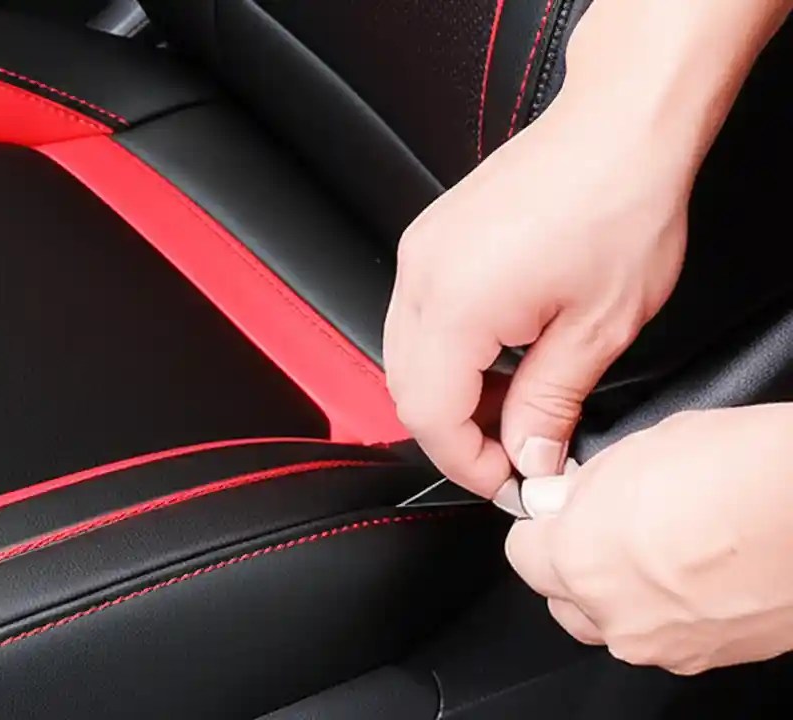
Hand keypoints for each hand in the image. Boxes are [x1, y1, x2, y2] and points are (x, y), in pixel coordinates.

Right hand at [383, 93, 690, 496]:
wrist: (618, 126)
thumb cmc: (619, 202)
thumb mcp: (600, 327)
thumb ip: (551, 404)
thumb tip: (529, 457)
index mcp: (457, 305)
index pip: (430, 417)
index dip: (468, 463)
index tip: (510, 480)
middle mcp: (422, 278)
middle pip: (406, 392)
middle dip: (458, 435)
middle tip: (517, 452)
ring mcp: (420, 255)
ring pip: (406, 358)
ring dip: (452, 396)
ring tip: (517, 404)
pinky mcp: (430, 241)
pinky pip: (418, 320)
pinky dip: (449, 357)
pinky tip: (499, 359)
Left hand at [506, 404, 792, 674]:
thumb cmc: (748, 468)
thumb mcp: (638, 450)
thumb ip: (584, 488)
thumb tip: (562, 501)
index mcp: (580, 558)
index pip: (522, 553)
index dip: (540, 527)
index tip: (556, 512)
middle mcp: (616, 613)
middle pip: (560, 597)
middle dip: (573, 563)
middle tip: (606, 526)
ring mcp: (665, 643)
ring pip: (609, 624)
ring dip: (617, 592)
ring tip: (658, 547)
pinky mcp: (711, 657)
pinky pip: (663, 636)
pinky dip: (666, 610)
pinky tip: (696, 570)